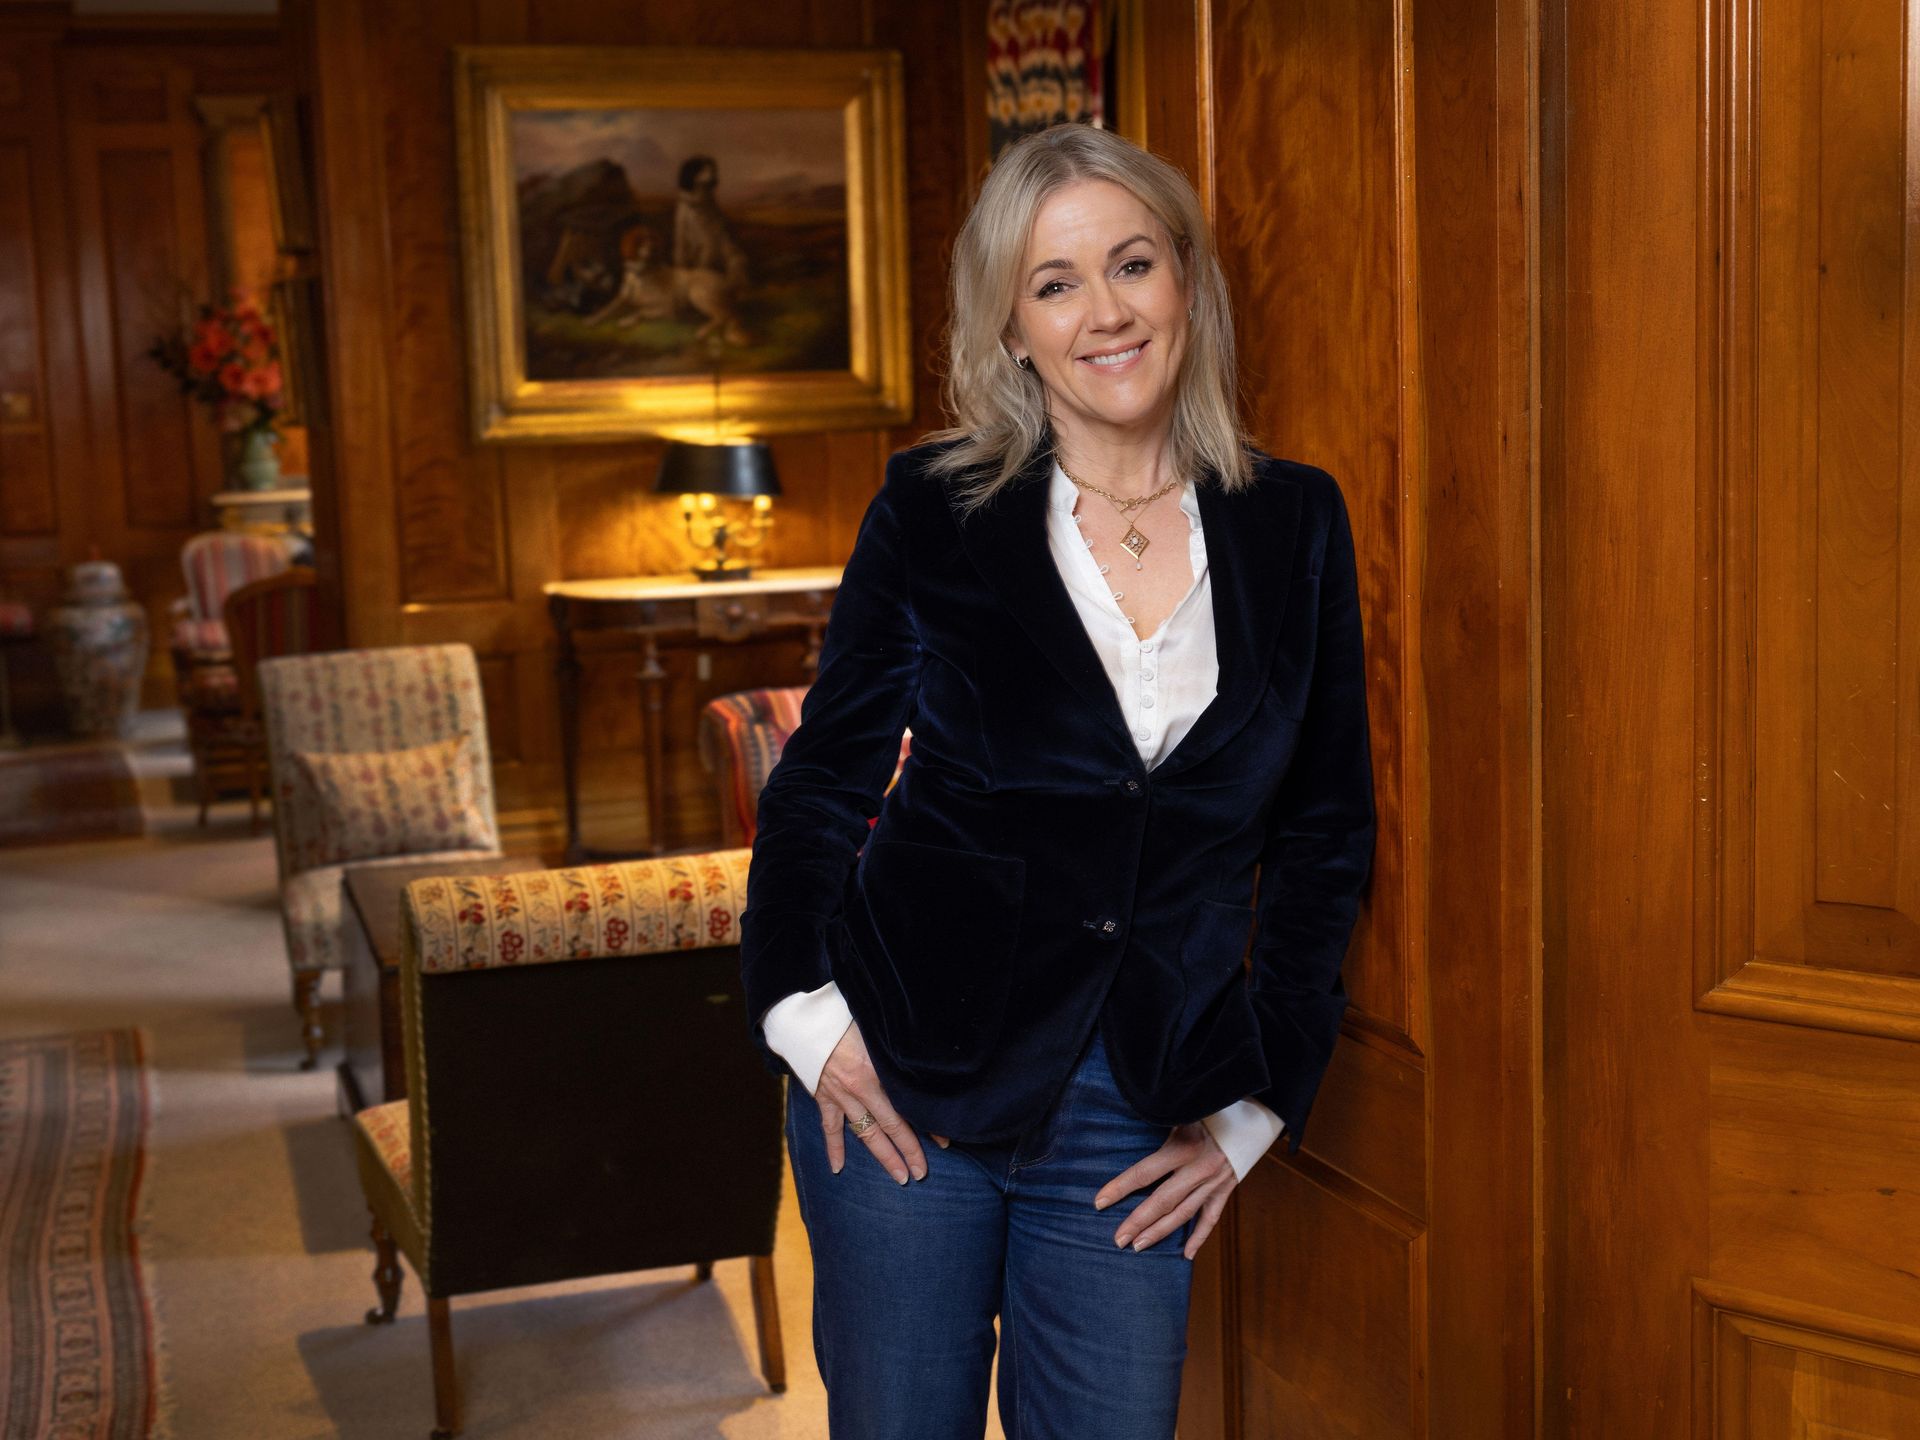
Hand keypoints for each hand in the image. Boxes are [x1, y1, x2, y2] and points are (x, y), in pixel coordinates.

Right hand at [814, 1019, 930, 1183]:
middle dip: (909, 1151)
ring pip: (866, 1133)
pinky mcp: (823, 1097)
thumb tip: (925, 1063)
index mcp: (878, 1071)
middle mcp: (861, 1089)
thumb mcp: (879, 1032)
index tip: (944, 1142)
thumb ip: (897, 1052)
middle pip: (891, 1126)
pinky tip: (837, 1168)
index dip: (928, 1125)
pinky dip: (834, 1148)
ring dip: (883, 1156)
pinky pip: (830, 1127)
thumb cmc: (846, 1019)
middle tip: (922, 1173)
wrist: (806, 1020)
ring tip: (899, 1177)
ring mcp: (841, 1096)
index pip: (908, 1105)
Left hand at [1093, 1121, 1237, 1260]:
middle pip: (1162, 1201)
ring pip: (1183, 1214)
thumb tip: (1131, 1120)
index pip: (1144, 1173)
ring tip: (1138, 1247)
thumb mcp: (1182, 1113)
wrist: (1250, 1117)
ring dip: (1160, 1232)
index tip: (1099, 1202)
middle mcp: (1198, 1169)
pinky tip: (1186, 1255)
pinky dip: (1199, 1237)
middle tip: (1118, 1240)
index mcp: (1183, 1147)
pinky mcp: (1226, 1190)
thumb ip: (1160, 1123)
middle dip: (1138, 1222)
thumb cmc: (1208, 1110)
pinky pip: (1211, 1218)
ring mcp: (1214, 1183)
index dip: (1120, 1188)